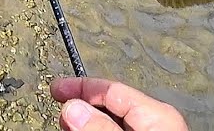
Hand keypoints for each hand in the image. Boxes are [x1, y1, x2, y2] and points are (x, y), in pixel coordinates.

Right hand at [50, 78, 188, 130]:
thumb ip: (101, 127)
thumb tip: (73, 108)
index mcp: (157, 114)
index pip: (109, 88)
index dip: (79, 87)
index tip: (56, 90)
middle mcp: (156, 121)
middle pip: (109, 104)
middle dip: (82, 107)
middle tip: (61, 116)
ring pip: (112, 120)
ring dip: (89, 123)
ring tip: (71, 127)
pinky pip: (120, 130)